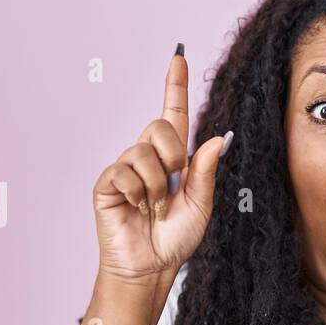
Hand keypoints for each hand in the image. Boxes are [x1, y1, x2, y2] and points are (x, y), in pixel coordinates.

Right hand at [92, 45, 232, 282]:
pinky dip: (138, 194)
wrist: (152, 267)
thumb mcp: (201, 204)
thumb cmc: (175, 239)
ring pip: (143, 152)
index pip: (173, 114)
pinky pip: (125, 172)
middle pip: (159, 125)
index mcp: (173, 159)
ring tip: (154, 207)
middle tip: (174, 182)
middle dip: (174, 153)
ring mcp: (125, 169)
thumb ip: (206, 172)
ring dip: (157, 185)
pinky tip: (136, 209)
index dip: (175, 85)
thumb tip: (218, 137)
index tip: (179, 57)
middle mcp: (147, 157)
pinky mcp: (107, 183)